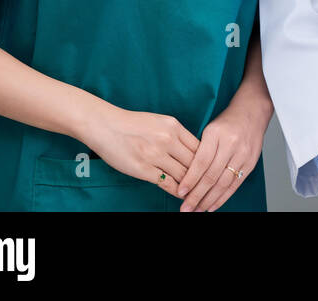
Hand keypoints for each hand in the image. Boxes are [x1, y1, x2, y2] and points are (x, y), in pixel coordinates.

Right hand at [83, 105, 199, 199]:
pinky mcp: (143, 169)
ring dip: (191, 186)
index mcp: (174, 126)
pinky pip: (167, 183)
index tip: (211, 170)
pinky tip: (182, 195)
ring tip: (198, 193)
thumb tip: (192, 149)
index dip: (207, 161)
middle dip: (203, 176)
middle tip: (210, 186)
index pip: (200, 146)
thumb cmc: (132, 124)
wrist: (106, 126)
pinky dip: (177, 190)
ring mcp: (155, 155)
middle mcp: (168, 139)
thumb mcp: (160, 121)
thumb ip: (176, 134)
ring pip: (183, 175)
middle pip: (195, 162)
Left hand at [178, 96, 270, 211]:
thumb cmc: (227, 122)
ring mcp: (243, 154)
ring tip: (197, 210)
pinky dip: (223, 197)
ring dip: (209, 200)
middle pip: (212, 175)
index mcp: (217, 134)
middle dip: (197, 195)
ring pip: (224, 183)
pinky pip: (235, 184)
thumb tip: (185, 177)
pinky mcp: (251, 163)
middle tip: (185, 208)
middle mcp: (231, 144)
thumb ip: (200, 150)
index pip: (202, 161)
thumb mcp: (209, 129)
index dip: (190, 179)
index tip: (180, 192)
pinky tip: (212, 206)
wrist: (253, 112)